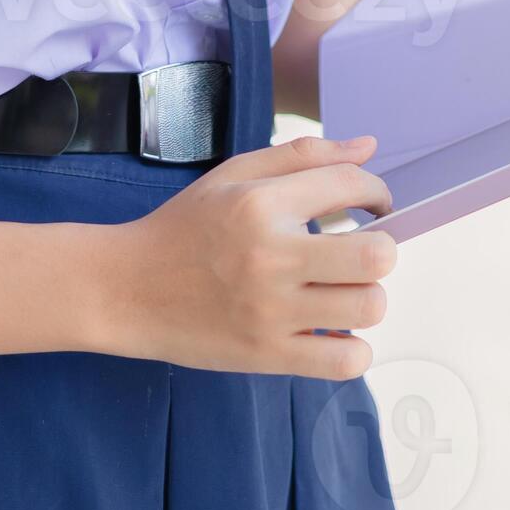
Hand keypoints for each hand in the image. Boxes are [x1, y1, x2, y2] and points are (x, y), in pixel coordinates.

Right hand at [89, 133, 395, 379]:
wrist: (126, 289)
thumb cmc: (184, 228)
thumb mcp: (232, 176)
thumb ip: (302, 156)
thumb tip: (368, 147)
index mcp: (261, 204)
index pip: (352, 186)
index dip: (377, 192)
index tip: (374, 205)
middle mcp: (271, 256)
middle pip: (377, 255)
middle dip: (383, 248)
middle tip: (362, 251)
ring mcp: (271, 312)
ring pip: (369, 307)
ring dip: (368, 297)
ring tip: (343, 291)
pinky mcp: (268, 355)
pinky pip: (346, 361)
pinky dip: (353, 348)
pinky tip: (332, 331)